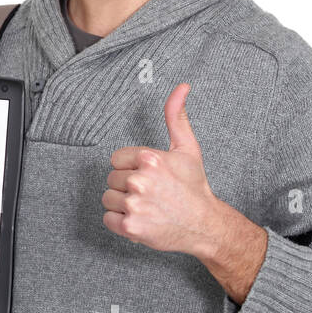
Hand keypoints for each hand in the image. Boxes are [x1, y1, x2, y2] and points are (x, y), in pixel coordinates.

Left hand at [102, 83, 224, 257]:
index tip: (150, 176)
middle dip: (127, 186)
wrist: (204, 225)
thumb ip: (176, 116)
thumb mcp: (187, 148)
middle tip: (151, 193)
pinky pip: (107, 218)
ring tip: (146, 206)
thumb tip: (182, 86)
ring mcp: (134, 204)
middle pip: (111, 179)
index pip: (116, 159)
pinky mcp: (129, 226)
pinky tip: (141, 220)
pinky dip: (121, 222)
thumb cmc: (194, 186)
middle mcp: (140, 180)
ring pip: (108, 198)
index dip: (131, 168)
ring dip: (123, 204)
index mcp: (150, 158)